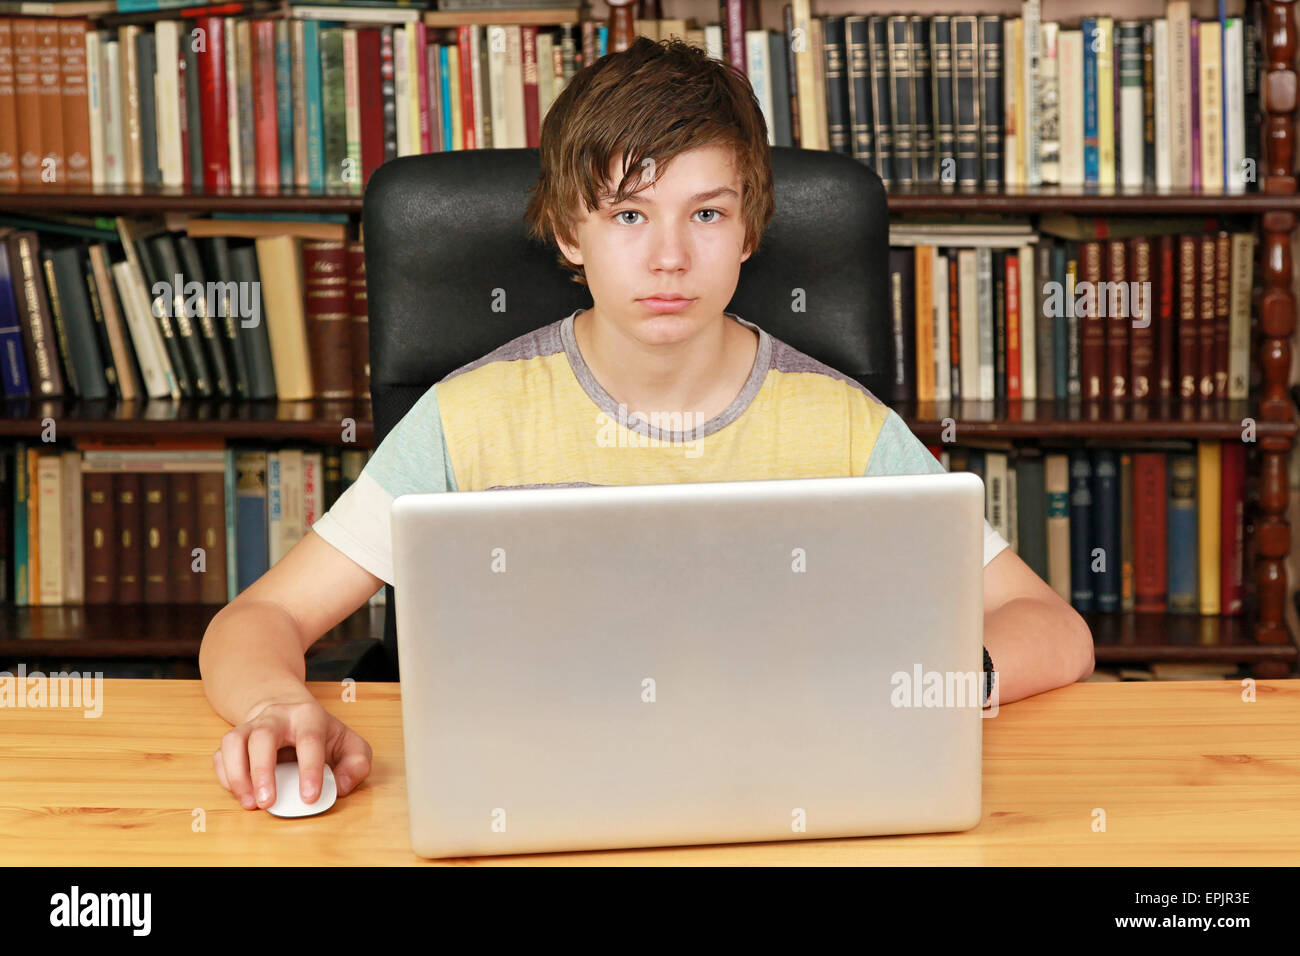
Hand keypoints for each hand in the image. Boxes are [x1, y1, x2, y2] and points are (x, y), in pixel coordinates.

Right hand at [212, 697, 372, 809]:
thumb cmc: (322, 735)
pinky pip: (221, 755)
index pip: (309, 740)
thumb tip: (340, 786)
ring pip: (234, 742)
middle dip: (262, 771)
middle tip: (268, 802)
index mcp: (308, 716)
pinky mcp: (234, 740)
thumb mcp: (350, 744)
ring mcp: (251, 726)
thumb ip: (356, 764)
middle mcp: (276, 717)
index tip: (310, 797)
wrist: (289, 713)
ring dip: (238, 775)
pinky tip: (240, 794)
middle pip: (262, 736)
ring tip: (250, 803)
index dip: (310, 770)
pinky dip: (225, 776)